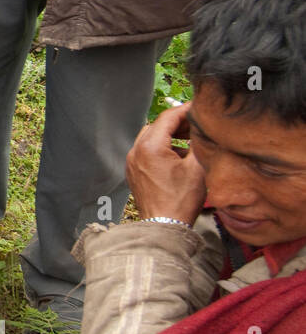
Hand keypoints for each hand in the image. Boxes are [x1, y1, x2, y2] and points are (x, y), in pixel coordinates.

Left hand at [126, 102, 205, 224]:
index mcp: (150, 147)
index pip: (168, 117)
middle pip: (157, 125)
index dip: (186, 110)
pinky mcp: (133, 172)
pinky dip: (160, 148)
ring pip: (150, 138)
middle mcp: (136, 151)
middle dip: (177, 123)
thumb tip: (201, 128)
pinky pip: (146, 151)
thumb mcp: (197, 167)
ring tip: (189, 140)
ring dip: (169, 135)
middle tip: (197, 125)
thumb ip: (198, 142)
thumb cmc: (180, 200)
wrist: (164, 225)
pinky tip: (177, 156)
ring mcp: (132, 162)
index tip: (199, 107)